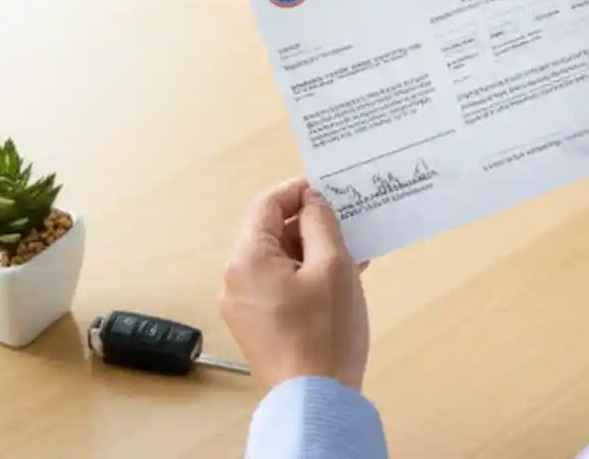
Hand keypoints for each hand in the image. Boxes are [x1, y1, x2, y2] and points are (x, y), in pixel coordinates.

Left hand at [219, 177, 368, 390]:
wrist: (314, 401)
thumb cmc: (324, 332)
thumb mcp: (332, 266)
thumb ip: (321, 224)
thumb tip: (313, 203)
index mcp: (246, 259)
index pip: (267, 205)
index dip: (299, 191)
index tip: (331, 188)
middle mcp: (235, 280)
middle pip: (271, 234)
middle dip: (310, 224)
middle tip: (348, 219)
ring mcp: (244, 306)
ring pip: (278, 261)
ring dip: (313, 251)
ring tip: (353, 250)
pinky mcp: (258, 327)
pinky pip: (279, 286)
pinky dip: (306, 275)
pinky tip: (341, 277)